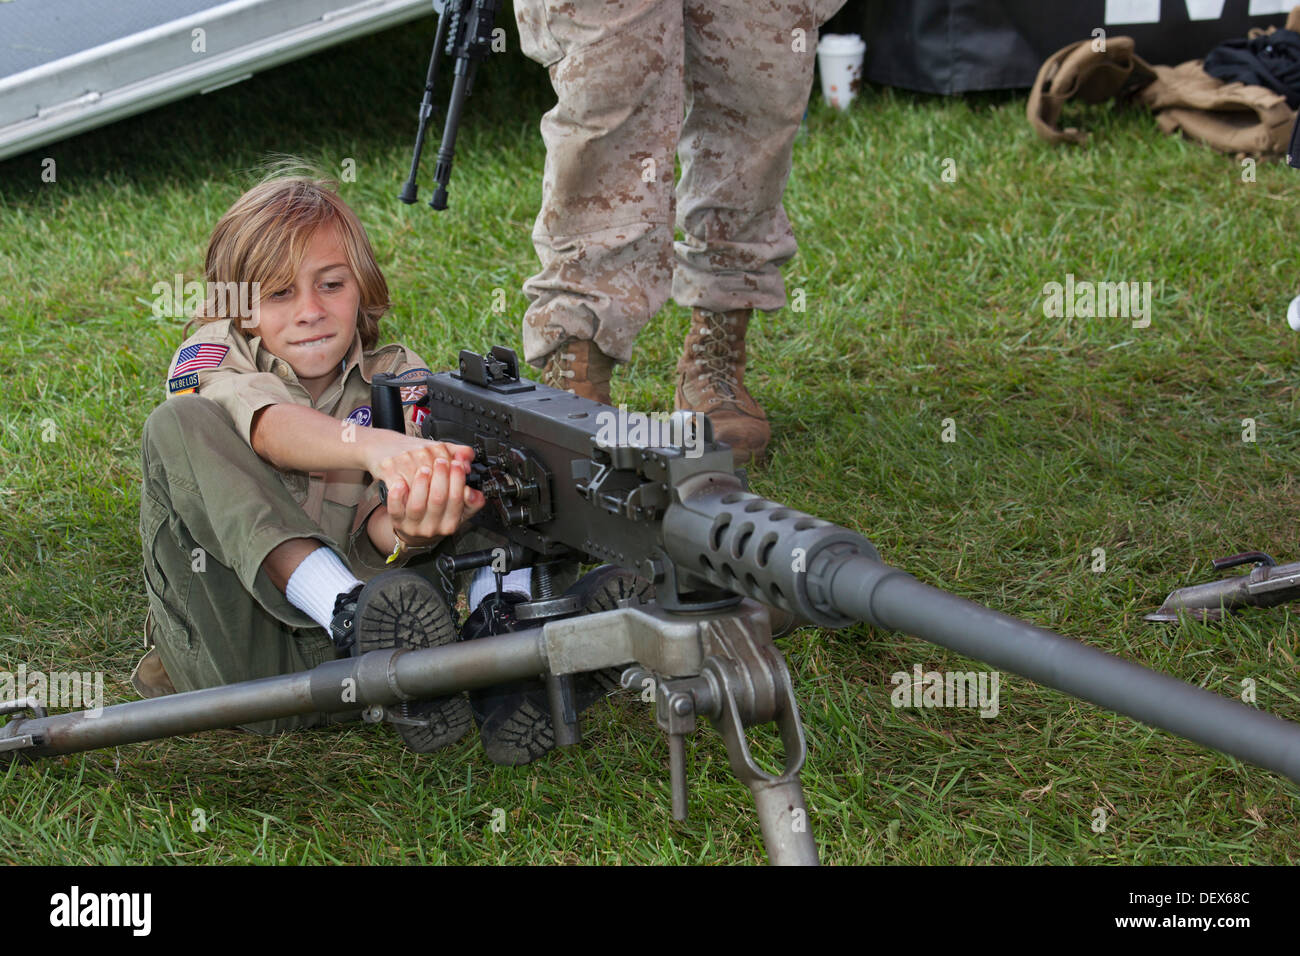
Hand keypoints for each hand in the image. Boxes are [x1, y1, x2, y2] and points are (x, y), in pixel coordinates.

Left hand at [368, 437, 484, 545]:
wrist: (416, 530)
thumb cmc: (438, 515)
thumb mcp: (458, 509)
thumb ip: (470, 499)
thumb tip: (474, 492)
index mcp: (450, 523)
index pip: (457, 500)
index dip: (457, 479)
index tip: (457, 463)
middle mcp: (433, 526)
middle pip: (438, 500)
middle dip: (441, 477)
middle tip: (441, 461)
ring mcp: (413, 524)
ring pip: (417, 505)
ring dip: (421, 483)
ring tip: (425, 468)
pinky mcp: (397, 520)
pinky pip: (395, 509)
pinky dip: (397, 495)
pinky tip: (400, 482)